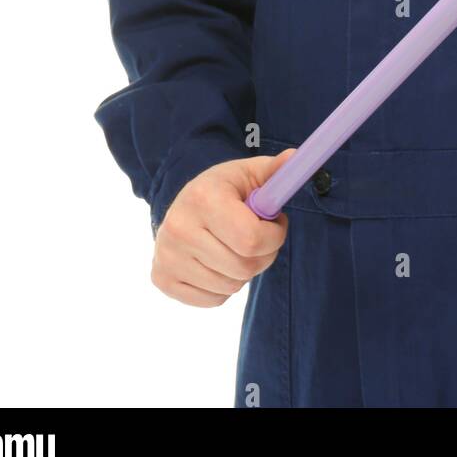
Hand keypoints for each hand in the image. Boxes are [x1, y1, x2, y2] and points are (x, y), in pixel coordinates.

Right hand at [150, 149, 294, 307]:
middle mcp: (178, 228)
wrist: (185, 205)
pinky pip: (213, 300)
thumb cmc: (226, 189)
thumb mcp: (251, 173)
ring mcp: (166, 256)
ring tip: (236, 247)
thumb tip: (295, 156)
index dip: (274, 237)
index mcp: (203, 198)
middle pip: (244, 267)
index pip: (251, 239)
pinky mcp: (162, 278)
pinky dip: (225, 287)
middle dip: (263, 255)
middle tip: (259, 238)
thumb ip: (276, 169)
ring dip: (245, 272)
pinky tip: (218, 262)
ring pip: (231, 287)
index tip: (274, 224)